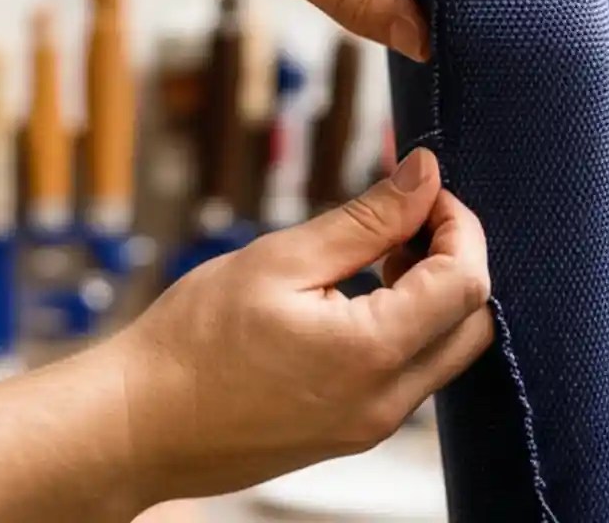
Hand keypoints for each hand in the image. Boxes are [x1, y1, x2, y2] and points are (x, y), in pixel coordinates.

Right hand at [111, 148, 492, 501]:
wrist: (135, 427)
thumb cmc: (190, 344)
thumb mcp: (281, 259)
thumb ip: (368, 218)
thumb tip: (425, 175)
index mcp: (372, 353)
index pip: (466, 281)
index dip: (459, 225)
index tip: (426, 192)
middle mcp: (387, 402)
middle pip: (474, 322)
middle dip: (458, 260)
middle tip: (409, 221)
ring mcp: (374, 426)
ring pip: (449, 352)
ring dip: (436, 296)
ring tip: (379, 257)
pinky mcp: (357, 434)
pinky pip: (415, 376)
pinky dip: (411, 329)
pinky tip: (363, 299)